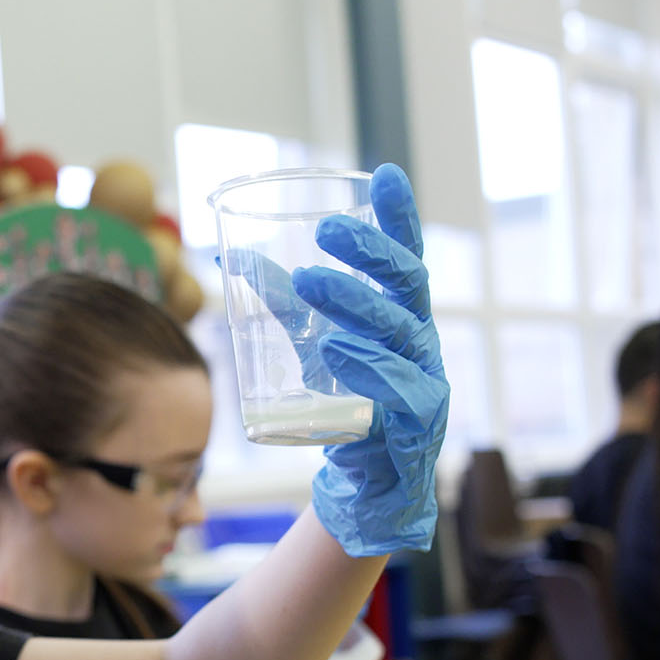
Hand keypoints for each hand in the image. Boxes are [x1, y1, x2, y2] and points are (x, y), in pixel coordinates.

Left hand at [225, 166, 447, 554]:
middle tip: (325, 230)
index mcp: (402, 318)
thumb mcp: (313, 347)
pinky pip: (403, 394)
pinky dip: (373, 371)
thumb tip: (232, 256)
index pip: (406, 259)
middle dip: (370, 254)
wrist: (371, 485)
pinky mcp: (418, 426)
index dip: (400, 219)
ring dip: (357, 305)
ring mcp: (426, 382)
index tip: (385, 174)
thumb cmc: (350, 404)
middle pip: (407, 287)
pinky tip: (342, 355)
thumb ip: (281, 304)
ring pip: (401, 335)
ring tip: (312, 281)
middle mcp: (420, 343)